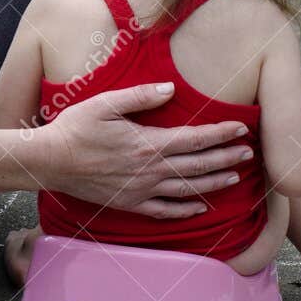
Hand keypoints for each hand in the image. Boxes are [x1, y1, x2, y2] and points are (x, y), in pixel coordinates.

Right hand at [40, 82, 252, 217]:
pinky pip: (165, 211)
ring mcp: (142, 190)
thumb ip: (140, 96)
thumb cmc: (75, 128)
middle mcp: (150, 170)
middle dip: (226, 157)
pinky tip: (201, 208)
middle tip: (249, 153)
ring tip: (236, 177)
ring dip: (215, 183)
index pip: (195, 138)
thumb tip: (170, 89)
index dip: (221, 134)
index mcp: (148, 143)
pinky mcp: (131, 204)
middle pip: (198, 164)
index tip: (241, 128)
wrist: (50, 162)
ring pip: (188, 189)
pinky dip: (186, 211)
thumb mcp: (105, 104)